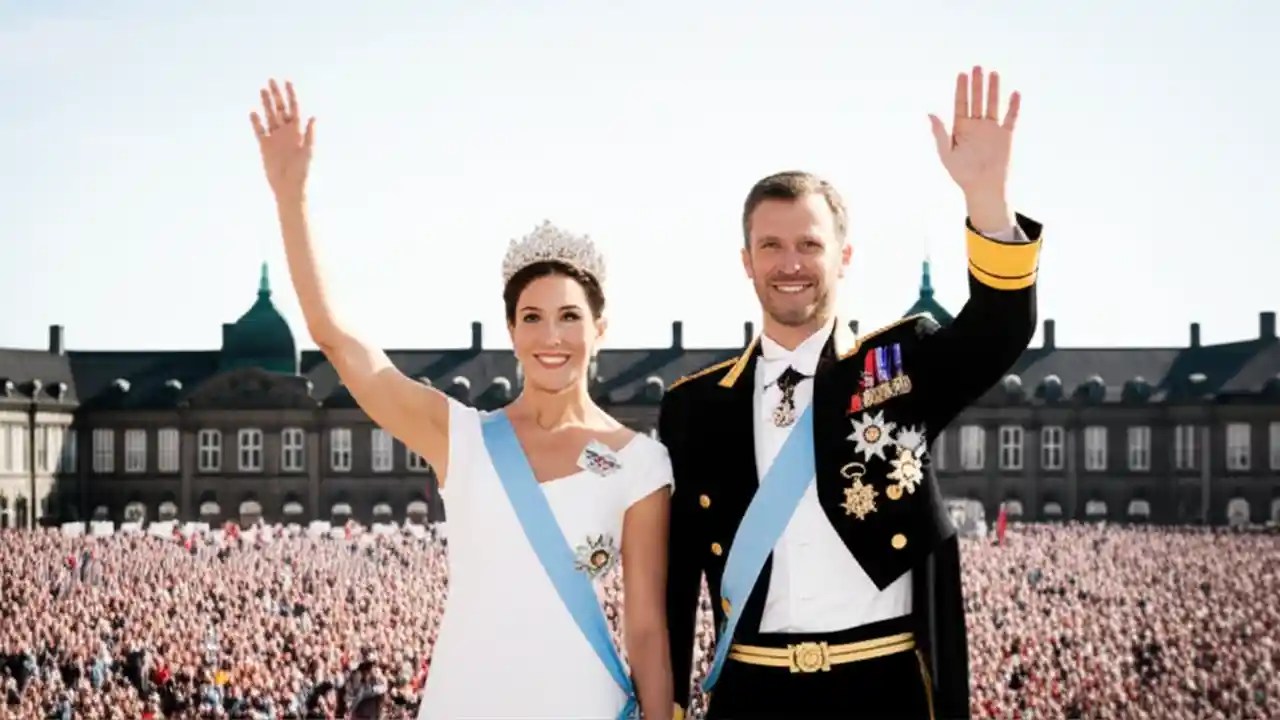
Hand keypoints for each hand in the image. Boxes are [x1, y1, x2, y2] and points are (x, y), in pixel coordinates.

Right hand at [250, 79, 314, 201]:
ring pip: (269, 116)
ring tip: (262, 90)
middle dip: (276, 95)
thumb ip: (309, 134)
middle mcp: (286, 132)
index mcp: (298, 131)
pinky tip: (253, 113)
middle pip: (280, 109)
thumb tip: (313, 117)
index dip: (291, 96)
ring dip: (266, 104)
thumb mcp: (308, 151)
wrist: (289, 186)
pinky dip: (256, 122)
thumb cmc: (302, 171)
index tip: (287, 82)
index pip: (294, 109)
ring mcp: (275, 138)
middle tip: (271, 81)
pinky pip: (259, 131)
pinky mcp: (265, 146)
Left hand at [928, 66, 1019, 204]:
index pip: (961, 104)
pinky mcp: (1005, 136)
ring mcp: (992, 129)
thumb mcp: (947, 153)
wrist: (983, 187)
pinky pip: (1010, 118)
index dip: (961, 89)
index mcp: (961, 128)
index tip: (961, 74)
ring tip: (993, 73)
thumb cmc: (962, 174)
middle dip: (976, 84)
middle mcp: (976, 126)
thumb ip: (941, 133)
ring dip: (993, 90)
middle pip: (977, 100)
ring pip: (993, 104)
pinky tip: (1014, 94)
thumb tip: (931, 113)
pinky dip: (1013, 107)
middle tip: (977, 67)